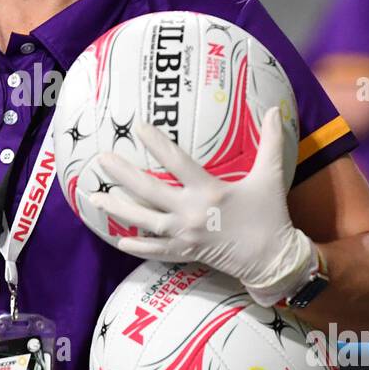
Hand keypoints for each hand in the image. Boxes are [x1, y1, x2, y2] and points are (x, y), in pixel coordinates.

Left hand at [89, 107, 319, 306]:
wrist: (272, 259)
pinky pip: (156, 250)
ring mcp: (186, 235)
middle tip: (102, 159)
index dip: (157, 144)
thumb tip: (272, 110)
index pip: (177, 162)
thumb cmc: (270, 215)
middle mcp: (192, 212)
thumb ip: (271, 142)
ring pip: (145, 221)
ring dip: (119, 210)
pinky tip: (118, 240)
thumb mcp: (271, 176)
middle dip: (124, 175)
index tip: (138, 127)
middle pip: (150, 191)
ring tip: (96, 198)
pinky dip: (137, 246)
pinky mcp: (186, 252)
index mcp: (211, 191)